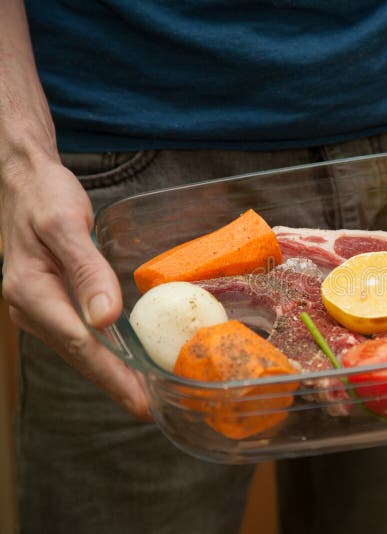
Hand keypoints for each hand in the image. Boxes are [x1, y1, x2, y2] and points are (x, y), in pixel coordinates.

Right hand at [0, 155, 150, 419]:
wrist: (23, 182)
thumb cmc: (45, 197)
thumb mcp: (65, 224)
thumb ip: (86, 270)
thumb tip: (107, 318)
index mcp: (31, 291)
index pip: (80, 345)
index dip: (113, 376)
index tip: (141, 400)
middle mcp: (30, 308)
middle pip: (79, 355)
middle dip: (115, 384)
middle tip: (150, 409)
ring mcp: (37, 308)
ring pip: (78, 349)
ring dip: (110, 373)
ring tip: (143, 394)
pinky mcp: (50, 303)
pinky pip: (78, 335)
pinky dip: (102, 353)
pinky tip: (124, 362)